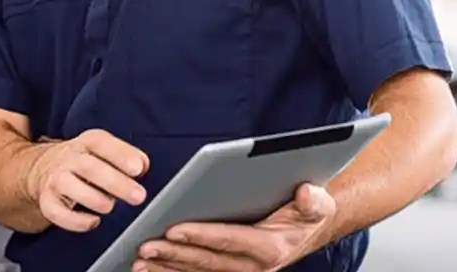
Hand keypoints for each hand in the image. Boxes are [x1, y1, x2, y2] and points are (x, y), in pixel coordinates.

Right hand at [26, 129, 150, 231]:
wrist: (43, 168)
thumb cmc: (85, 162)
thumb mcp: (104, 151)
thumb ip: (126, 156)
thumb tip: (142, 165)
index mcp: (87, 142)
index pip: (101, 143)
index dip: (120, 154)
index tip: (138, 168)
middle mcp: (69, 158)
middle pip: (90, 167)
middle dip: (116, 183)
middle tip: (138, 196)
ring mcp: (56, 179)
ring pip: (70, 187)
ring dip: (94, 199)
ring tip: (109, 206)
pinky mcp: (46, 201)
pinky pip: (58, 213)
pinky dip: (76, 220)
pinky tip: (93, 221)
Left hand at [133, 183, 336, 271]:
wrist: (306, 231)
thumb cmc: (305, 213)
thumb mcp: (317, 204)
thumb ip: (313, 201)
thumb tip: (305, 192)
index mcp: (270, 247)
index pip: (230, 240)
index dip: (201, 236)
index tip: (174, 230)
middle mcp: (253, 267)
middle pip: (206, 260)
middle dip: (173, 255)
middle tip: (145, 246)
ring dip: (167, 268)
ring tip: (140, 261)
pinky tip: (149, 268)